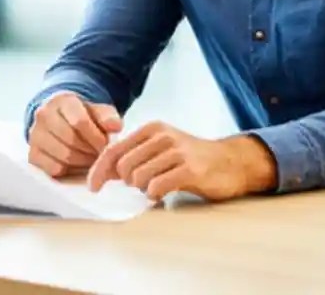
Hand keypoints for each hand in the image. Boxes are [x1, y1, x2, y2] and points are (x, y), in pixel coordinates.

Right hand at [28, 91, 122, 177]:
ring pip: (63, 156)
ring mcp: (35, 135)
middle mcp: (44, 115)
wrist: (59, 118)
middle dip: (91, 152)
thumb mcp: (97, 111)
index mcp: (62, 101)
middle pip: (71, 140)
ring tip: (91, 160)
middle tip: (100, 155)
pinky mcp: (32, 154)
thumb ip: (108, 117)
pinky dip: (68, 171)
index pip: (79, 122)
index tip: (106, 145)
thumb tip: (116, 127)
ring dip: (82, 162)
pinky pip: (53, 169)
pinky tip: (77, 165)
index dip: (96, 137)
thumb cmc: (82, 115)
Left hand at [86, 121, 276, 201]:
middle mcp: (164, 136)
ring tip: (158, 186)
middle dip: (127, 181)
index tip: (93, 186)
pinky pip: (157, 186)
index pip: (115, 149)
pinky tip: (165, 192)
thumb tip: (104, 173)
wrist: (231, 162)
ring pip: (139, 177)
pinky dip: (155, 194)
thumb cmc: (191, 159)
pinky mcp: (190, 170)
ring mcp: (178, 152)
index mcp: (153, 129)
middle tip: (142, 185)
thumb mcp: (161, 149)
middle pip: (124, 166)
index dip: (99, 170)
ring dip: (144, 188)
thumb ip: (135, 156)